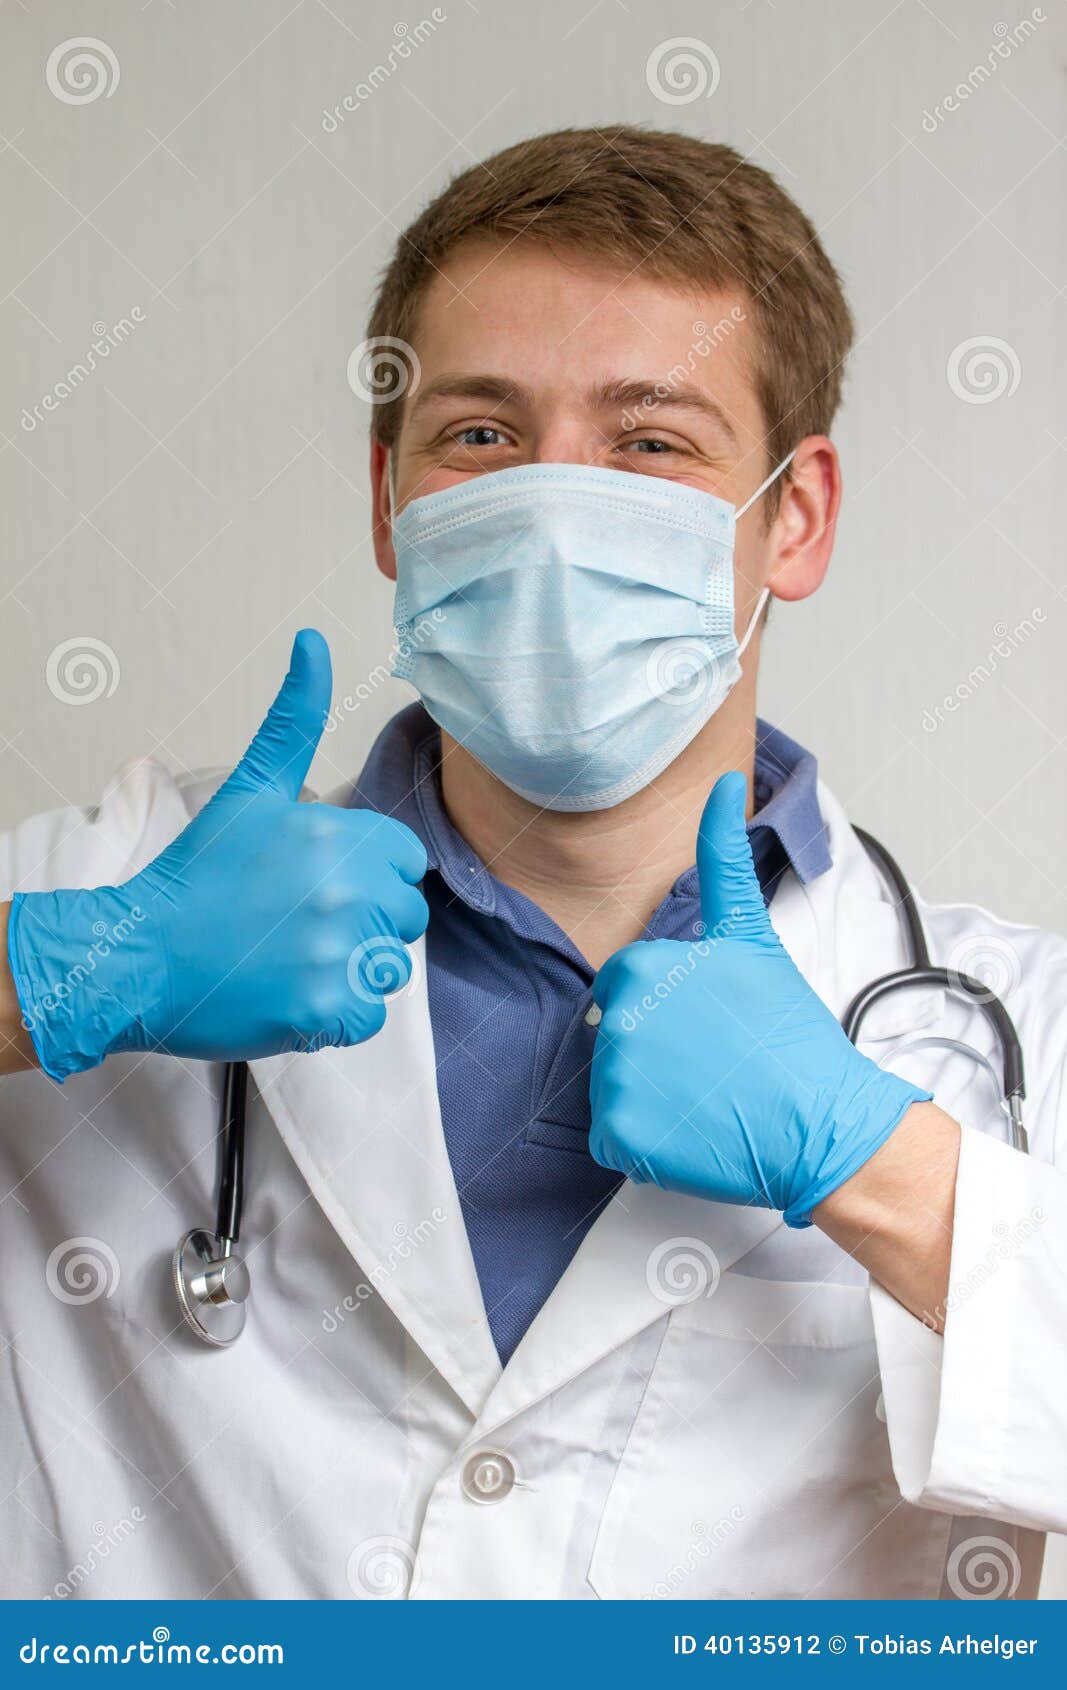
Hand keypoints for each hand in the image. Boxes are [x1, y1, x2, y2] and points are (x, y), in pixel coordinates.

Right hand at [7, 630, 428, 1079]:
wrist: (139, 956)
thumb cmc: (196, 877)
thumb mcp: (250, 789)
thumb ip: (293, 719)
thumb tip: (314, 640)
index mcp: (338, 835)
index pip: (404, 860)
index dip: (367, 873)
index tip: (316, 883)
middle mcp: (346, 891)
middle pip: (403, 914)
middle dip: (362, 920)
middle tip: (296, 923)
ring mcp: (337, 953)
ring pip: (389, 965)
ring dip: (351, 967)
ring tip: (293, 957)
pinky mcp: (325, 1011)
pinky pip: (367, 1015)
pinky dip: (334, 1015)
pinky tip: (290, 992)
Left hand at [588, 771, 928, 1225]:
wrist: (821, 1119)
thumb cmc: (789, 1033)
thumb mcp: (752, 937)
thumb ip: (724, 860)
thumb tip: (724, 780)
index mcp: (640, 968)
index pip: (623, 988)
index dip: (669, 1011)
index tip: (709, 1026)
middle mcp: (618, 1019)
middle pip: (617, 1037)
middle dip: (658, 1053)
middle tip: (715, 1066)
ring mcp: (617, 1080)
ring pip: (614, 1088)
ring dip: (654, 1098)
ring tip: (709, 1098)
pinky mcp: (621, 1135)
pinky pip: (613, 1139)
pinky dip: (647, 1144)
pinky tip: (694, 1132)